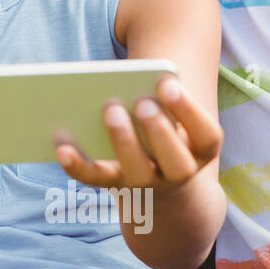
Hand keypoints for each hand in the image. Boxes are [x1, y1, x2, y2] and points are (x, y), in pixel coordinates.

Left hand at [53, 75, 222, 193]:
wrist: (159, 188)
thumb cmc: (162, 135)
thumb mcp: (172, 120)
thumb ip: (159, 102)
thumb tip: (125, 80)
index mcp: (200, 150)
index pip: (207, 136)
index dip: (189, 110)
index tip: (167, 83)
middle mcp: (179, 173)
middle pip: (176, 161)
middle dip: (158, 130)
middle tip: (141, 102)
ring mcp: (147, 184)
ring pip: (138, 173)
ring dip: (124, 141)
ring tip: (110, 109)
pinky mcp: (114, 187)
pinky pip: (95, 178)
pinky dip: (77, 164)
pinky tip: (62, 146)